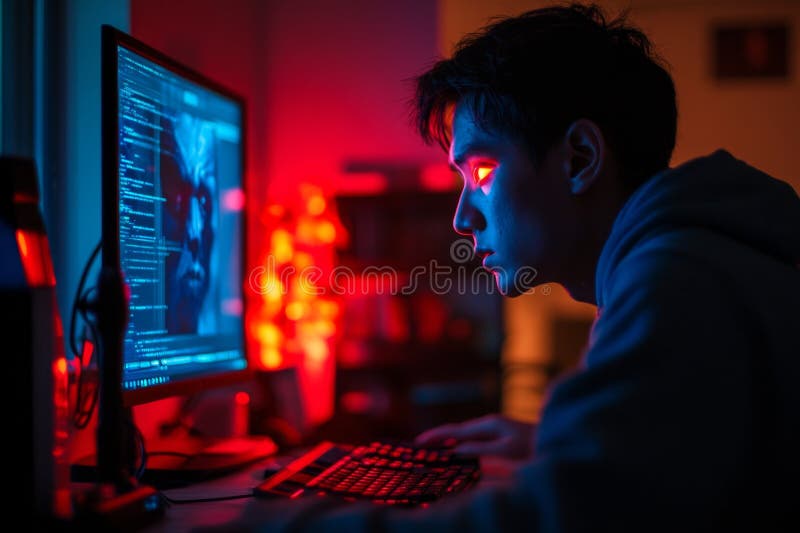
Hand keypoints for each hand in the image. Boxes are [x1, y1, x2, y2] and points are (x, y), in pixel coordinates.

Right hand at [414, 414, 535, 459]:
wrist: (558, 441)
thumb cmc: (534, 447)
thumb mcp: (505, 451)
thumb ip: (480, 450)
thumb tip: (456, 450)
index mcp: (489, 424)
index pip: (456, 430)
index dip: (436, 436)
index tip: (418, 441)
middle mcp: (490, 424)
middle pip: (458, 431)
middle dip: (439, 438)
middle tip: (419, 446)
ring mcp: (496, 429)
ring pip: (466, 436)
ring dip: (450, 441)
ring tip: (433, 448)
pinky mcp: (501, 437)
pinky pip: (475, 440)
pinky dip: (462, 444)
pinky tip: (459, 451)